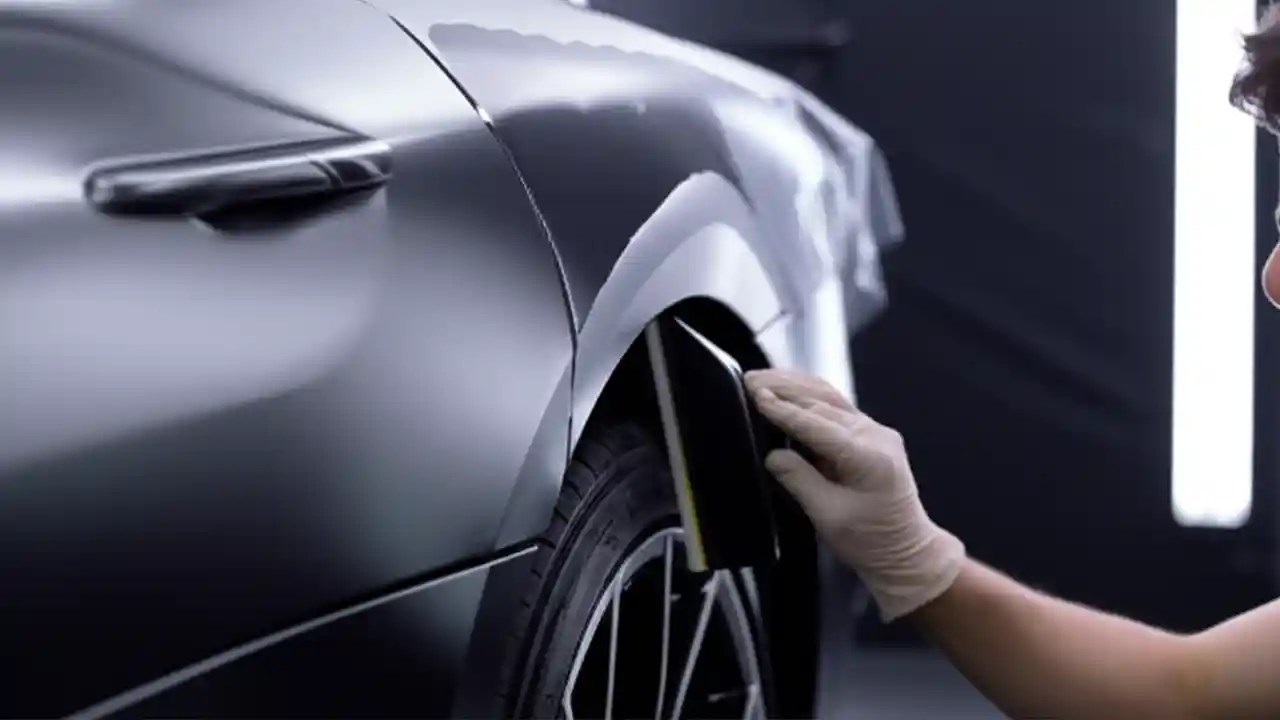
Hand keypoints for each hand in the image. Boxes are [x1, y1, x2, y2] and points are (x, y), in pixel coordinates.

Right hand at [743, 368, 964, 622]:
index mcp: (867, 456)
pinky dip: (809, 397)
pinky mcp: (871, 435)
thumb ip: (799, 480)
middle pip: (822, 404)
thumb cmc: (868, 542)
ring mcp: (875, 431)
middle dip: (784, 390)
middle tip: (747, 380)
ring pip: (830, 398)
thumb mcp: (828, 517)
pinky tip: (788, 389)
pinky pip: (836, 407)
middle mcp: (874, 434)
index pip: (816, 425)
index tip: (754, 395)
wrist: (907, 552)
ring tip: (762, 377)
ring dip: (796, 386)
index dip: (783, 410)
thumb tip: (771, 454)